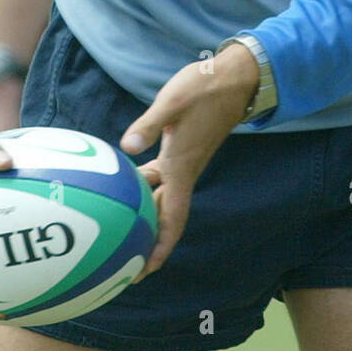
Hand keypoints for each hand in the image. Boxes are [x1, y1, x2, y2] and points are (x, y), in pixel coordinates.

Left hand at [120, 44, 258, 279]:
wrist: (231, 79)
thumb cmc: (203, 90)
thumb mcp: (173, 103)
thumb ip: (150, 125)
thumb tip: (128, 146)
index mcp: (182, 167)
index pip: (172, 217)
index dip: (160, 247)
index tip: (144, 271)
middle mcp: (183, 171)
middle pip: (163, 215)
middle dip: (147, 241)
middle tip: (122, 261)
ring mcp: (182, 161)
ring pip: (160, 197)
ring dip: (143, 216)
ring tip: (119, 230)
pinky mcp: (179, 150)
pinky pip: (158, 179)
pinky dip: (142, 187)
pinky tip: (123, 184)